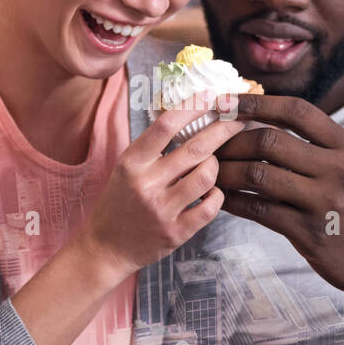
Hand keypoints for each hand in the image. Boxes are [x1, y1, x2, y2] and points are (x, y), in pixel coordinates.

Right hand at [78, 106, 244, 277]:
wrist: (105, 248)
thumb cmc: (119, 202)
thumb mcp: (126, 168)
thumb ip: (153, 148)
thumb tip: (191, 116)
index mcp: (131, 162)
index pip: (166, 125)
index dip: (193, 107)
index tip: (213, 96)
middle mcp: (146, 184)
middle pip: (195, 148)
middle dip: (224, 130)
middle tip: (238, 120)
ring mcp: (162, 210)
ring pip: (207, 175)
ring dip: (216, 165)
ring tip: (212, 164)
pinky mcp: (176, 233)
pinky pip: (211, 206)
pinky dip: (217, 194)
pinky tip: (211, 191)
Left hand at [214, 93, 343, 304]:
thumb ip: (318, 146)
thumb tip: (266, 122)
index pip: (297, 111)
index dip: (257, 102)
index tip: (227, 102)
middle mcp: (338, 169)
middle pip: (271, 139)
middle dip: (233, 140)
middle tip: (211, 145)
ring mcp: (324, 201)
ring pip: (259, 174)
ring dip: (228, 171)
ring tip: (210, 171)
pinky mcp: (309, 232)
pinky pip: (259, 209)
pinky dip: (234, 201)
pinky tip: (221, 198)